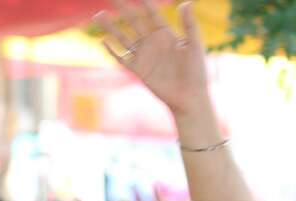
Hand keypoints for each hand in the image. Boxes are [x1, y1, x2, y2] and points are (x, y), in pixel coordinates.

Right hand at [95, 1, 209, 116]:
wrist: (189, 97)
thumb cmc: (196, 72)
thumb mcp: (195, 45)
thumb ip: (190, 24)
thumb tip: (186, 2)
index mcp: (165, 34)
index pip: (151, 13)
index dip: (142, 2)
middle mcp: (152, 42)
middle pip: (133, 21)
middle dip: (122, 9)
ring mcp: (144, 56)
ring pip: (123, 37)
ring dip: (111, 27)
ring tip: (99, 16)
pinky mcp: (138, 70)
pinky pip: (122, 58)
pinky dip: (112, 51)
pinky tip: (103, 41)